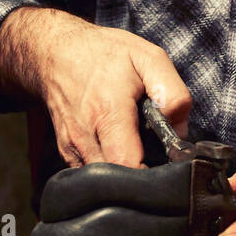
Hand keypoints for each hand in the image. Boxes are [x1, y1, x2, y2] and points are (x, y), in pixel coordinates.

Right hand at [0, 7, 190, 167]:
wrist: (55, 53)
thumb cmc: (105, 54)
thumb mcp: (148, 58)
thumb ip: (172, 93)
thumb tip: (180, 131)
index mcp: (108, 112)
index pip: (128, 164)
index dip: (151, 174)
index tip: (167, 166)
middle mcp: (85, 135)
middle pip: (117, 181)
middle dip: (141, 177)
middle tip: (156, 158)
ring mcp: (72, 148)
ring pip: (103, 182)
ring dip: (125, 174)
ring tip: (138, 150)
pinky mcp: (66, 153)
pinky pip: (91, 174)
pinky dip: (109, 169)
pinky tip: (119, 149)